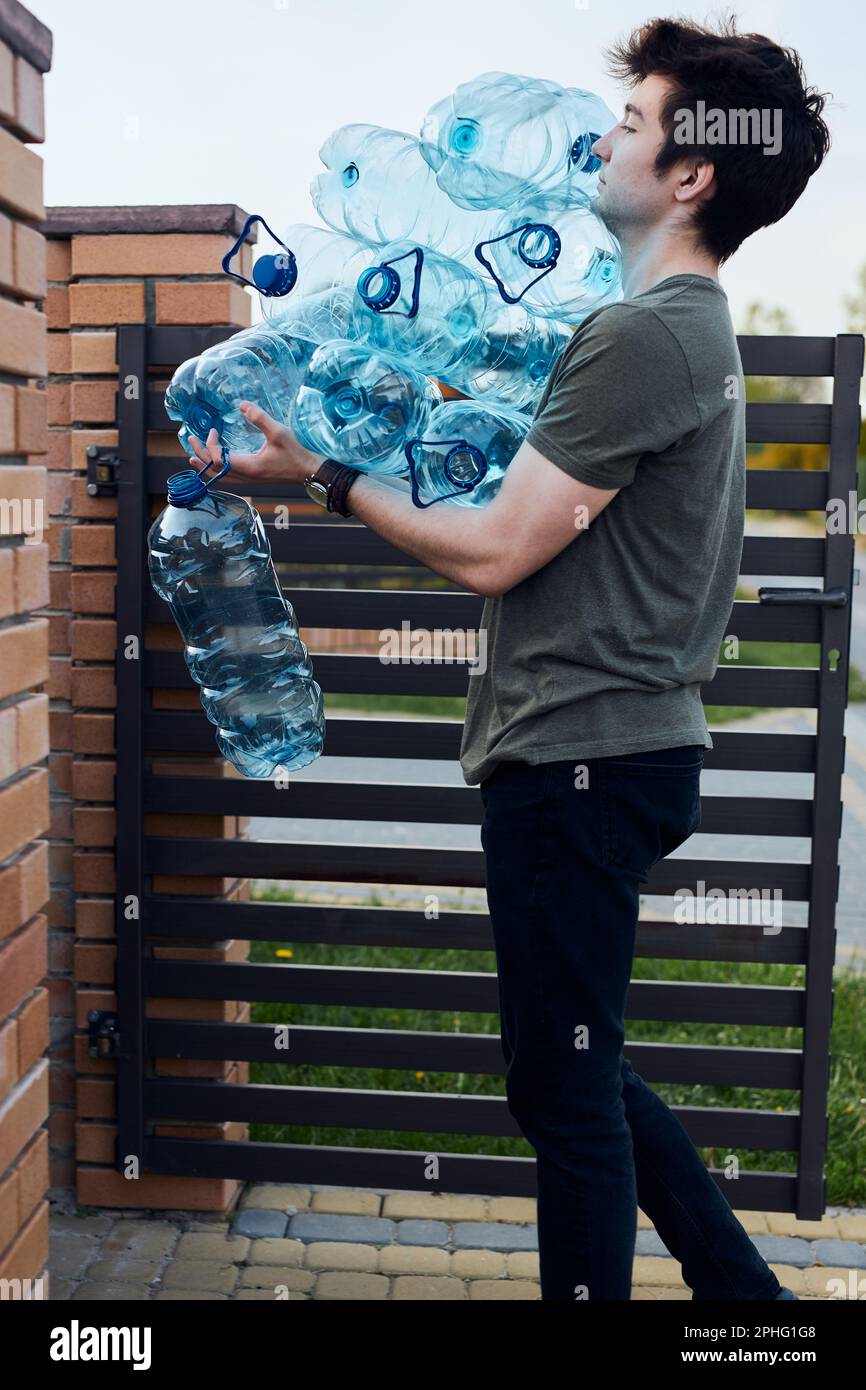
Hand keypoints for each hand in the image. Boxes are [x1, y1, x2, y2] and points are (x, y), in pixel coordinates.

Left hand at [186, 400, 321, 484]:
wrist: (307, 471)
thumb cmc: (294, 453)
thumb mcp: (279, 432)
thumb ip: (259, 418)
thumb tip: (242, 404)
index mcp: (249, 467)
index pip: (218, 459)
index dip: (210, 446)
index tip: (212, 431)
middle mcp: (246, 477)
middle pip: (214, 471)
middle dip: (200, 456)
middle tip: (190, 441)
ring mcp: (249, 480)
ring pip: (219, 477)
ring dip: (206, 466)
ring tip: (195, 457)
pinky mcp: (252, 479)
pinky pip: (228, 477)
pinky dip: (216, 470)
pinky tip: (215, 464)